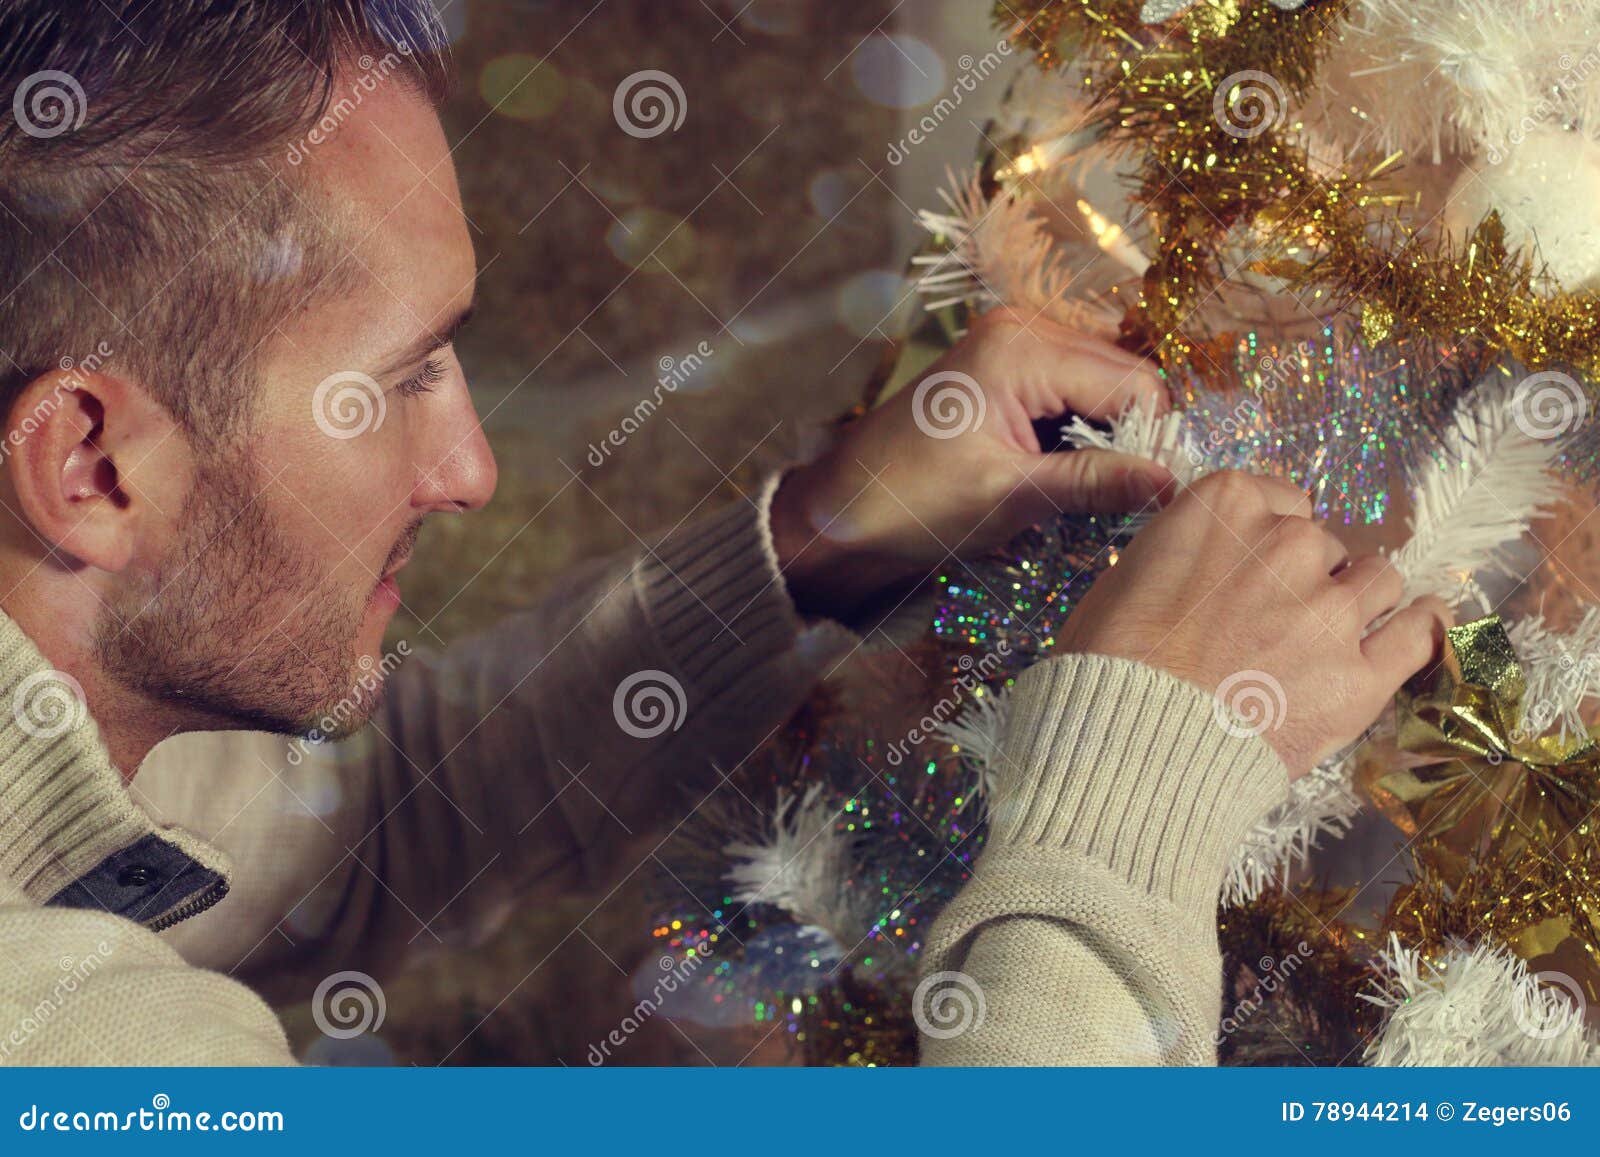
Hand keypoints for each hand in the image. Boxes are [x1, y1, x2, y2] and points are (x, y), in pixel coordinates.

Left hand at [772, 308, 1174, 619]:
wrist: (843, 508)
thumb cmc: (914, 502)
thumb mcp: (1011, 498)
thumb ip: (1095, 483)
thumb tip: (1173, 483)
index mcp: (1021, 348)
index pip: (1134, 383)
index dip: (1154, 440)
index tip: (1157, 495)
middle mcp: (1022, 328)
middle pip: (1124, 376)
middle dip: (1133, 435)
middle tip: (1127, 497)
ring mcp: (1011, 342)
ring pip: (1103, 384)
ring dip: (1108, 435)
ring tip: (1090, 489)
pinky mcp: (1004, 366)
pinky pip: (1071, 390)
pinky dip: (1080, 430)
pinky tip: (1065, 471)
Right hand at [1057, 471, 1449, 778]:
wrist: (1126, 745)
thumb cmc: (1106, 663)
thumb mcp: (1127, 577)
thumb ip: (1188, 555)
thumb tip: (1209, 573)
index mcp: (1226, 505)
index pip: (1279, 502)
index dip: (1266, 539)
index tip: (1251, 570)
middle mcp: (1287, 543)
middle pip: (1324, 544)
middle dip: (1304, 577)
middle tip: (1270, 622)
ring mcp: (1330, 610)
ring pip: (1379, 580)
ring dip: (1357, 601)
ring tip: (1330, 636)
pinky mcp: (1359, 677)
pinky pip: (1421, 634)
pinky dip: (1425, 629)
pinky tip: (1423, 628)